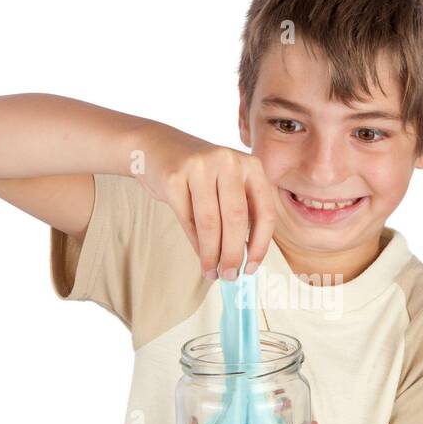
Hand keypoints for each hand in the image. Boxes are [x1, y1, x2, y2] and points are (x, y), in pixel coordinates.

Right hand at [131, 122, 276, 278]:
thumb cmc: (199, 174)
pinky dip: (195, 243)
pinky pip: (188, 219)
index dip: (261, 245)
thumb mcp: (228, 184)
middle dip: (234, 253)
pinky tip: (200, 256)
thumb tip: (245, 260)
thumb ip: (241, 212)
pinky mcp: (174, 176)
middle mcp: (228, 161)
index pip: (264, 212)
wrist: (158, 147)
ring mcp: (200, 166)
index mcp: (251, 165)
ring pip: (210, 222)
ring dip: (212, 253)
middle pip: (237, 218)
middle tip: (230, 276)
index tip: (252, 268)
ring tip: (212, 272)